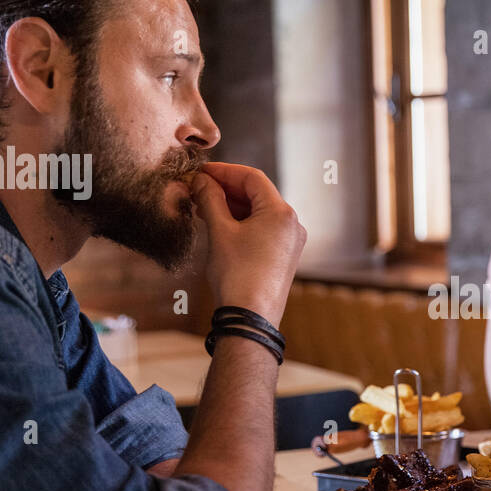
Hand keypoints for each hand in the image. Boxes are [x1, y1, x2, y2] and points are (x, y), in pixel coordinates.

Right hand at [192, 162, 306, 324]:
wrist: (250, 318)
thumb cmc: (237, 275)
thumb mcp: (219, 232)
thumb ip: (210, 200)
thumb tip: (201, 181)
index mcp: (282, 213)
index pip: (252, 178)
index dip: (224, 171)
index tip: (200, 171)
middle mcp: (292, 224)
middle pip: (257, 194)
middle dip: (226, 189)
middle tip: (197, 189)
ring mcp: (290, 242)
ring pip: (259, 213)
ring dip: (231, 207)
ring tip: (202, 207)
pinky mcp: (284, 257)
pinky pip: (262, 230)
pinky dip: (241, 223)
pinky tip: (218, 225)